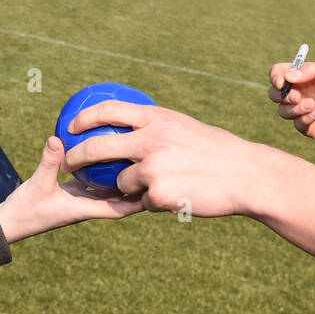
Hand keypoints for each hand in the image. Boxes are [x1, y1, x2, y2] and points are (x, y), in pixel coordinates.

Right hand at [0, 137, 141, 242]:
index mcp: (84, 209)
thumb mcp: (37, 184)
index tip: (156, 190)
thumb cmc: (24, 209)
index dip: (139, 202)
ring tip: (135, 158)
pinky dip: (98, 171)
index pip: (118, 208)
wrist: (9, 222)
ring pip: (105, 189)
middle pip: (118, 198)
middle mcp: (86, 205)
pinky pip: (89, 181)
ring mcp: (78, 200)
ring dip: (119, 177)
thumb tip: (56, 138)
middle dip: (136, 187)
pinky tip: (103, 151)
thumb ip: (48, 162)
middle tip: (154, 169)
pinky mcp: (69, 193)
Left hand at [62, 102, 262, 217]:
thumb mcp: (184, 127)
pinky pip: (143, 202)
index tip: (71, 126)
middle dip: (76, 156)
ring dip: (130, 188)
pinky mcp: (159, 195)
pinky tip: (176, 198)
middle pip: (98, 147)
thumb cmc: (218, 150)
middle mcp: (151, 140)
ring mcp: (153, 168)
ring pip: (121, 182)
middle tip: (70, 164)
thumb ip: (157, 128)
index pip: (109, 110)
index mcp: (157, 118)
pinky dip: (154, 203)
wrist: (245, 175)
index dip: (84, 117)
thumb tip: (132, 127)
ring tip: (158, 188)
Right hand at [267, 59, 314, 144]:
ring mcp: (303, 110)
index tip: (281, 82)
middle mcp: (300, 92)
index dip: (275, 76)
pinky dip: (304, 118)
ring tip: (313, 106)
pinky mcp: (308, 126)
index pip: (279, 72)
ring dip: (293, 109)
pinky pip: (296, 123)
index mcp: (304, 76)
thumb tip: (288, 75)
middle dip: (280, 95)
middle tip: (296, 97)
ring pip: (282, 110)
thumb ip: (311, 70)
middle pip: (274, 93)